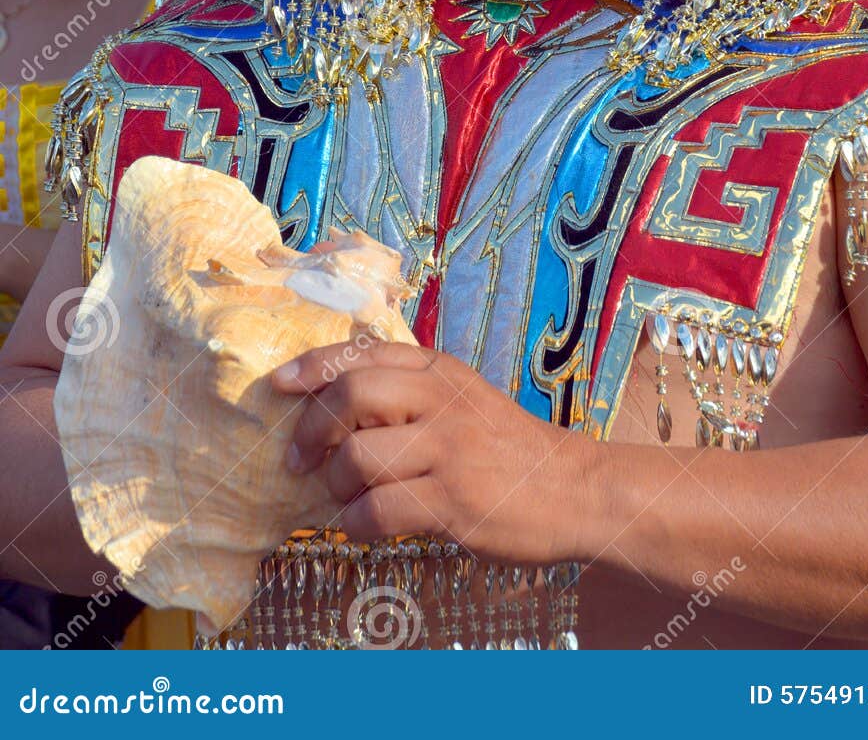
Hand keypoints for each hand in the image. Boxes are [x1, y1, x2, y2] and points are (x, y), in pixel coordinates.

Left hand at [271, 340, 600, 564]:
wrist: (576, 489)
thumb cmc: (509, 449)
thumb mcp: (464, 399)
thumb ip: (411, 393)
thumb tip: (335, 405)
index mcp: (440, 370)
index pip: (360, 354)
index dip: (310, 367)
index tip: (277, 385)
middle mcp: (441, 400)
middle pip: (348, 395)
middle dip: (310, 429)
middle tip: (299, 460)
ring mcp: (448, 449)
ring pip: (357, 458)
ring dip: (335, 487)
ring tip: (345, 500)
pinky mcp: (453, 500)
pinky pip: (378, 511)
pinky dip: (357, 524)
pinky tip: (366, 527)